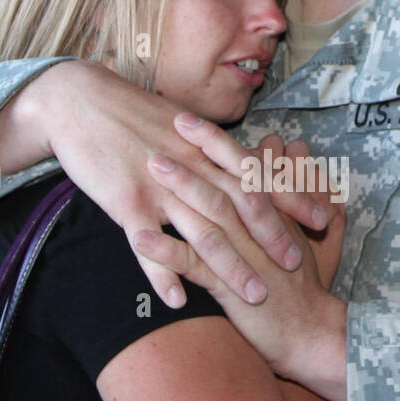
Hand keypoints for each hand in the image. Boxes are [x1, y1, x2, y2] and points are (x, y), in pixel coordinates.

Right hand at [8, 62, 329, 306]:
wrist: (76, 100)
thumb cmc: (127, 112)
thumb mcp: (176, 123)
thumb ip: (209, 147)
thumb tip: (240, 158)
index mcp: (204, 148)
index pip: (259, 175)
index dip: (293, 197)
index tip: (323, 217)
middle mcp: (189, 167)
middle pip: (240, 206)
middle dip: (271, 237)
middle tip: (296, 265)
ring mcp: (158, 186)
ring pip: (202, 231)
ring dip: (230, 267)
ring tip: (254, 296)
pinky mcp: (125, 202)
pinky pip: (147, 246)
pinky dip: (163, 274)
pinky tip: (178, 300)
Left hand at [134, 152, 346, 400]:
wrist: (314, 336)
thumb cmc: (306, 290)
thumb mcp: (313, 235)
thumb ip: (301, 194)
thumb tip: (296, 153)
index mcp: (273, 216)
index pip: (242, 168)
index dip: (213, 142)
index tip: (185, 119)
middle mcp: (258, 231)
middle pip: (224, 182)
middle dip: (193, 153)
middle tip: (162, 128)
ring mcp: (244, 257)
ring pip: (210, 215)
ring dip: (180, 189)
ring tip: (150, 165)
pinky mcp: (231, 289)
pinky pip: (194, 266)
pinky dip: (167, 251)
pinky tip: (139, 238)